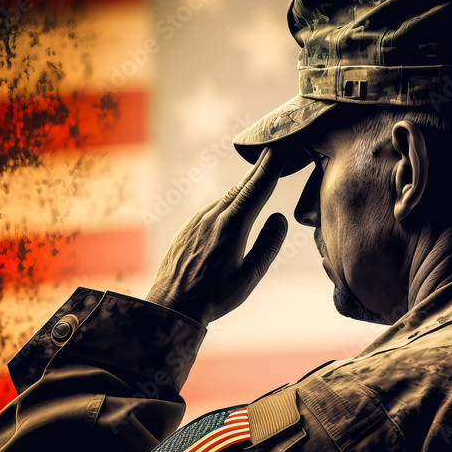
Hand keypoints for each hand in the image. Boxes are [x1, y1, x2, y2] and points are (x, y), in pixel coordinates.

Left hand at [145, 148, 287, 324]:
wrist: (170, 306)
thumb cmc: (214, 296)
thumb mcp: (249, 275)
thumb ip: (268, 245)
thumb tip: (280, 218)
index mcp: (232, 227)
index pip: (258, 189)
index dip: (271, 166)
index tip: (281, 146)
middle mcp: (214, 217)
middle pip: (242, 186)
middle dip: (260, 166)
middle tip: (273, 147)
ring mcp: (198, 221)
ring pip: (227, 198)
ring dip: (245, 185)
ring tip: (258, 173)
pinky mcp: (188, 228)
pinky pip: (214, 209)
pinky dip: (229, 201)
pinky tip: (234, 205)